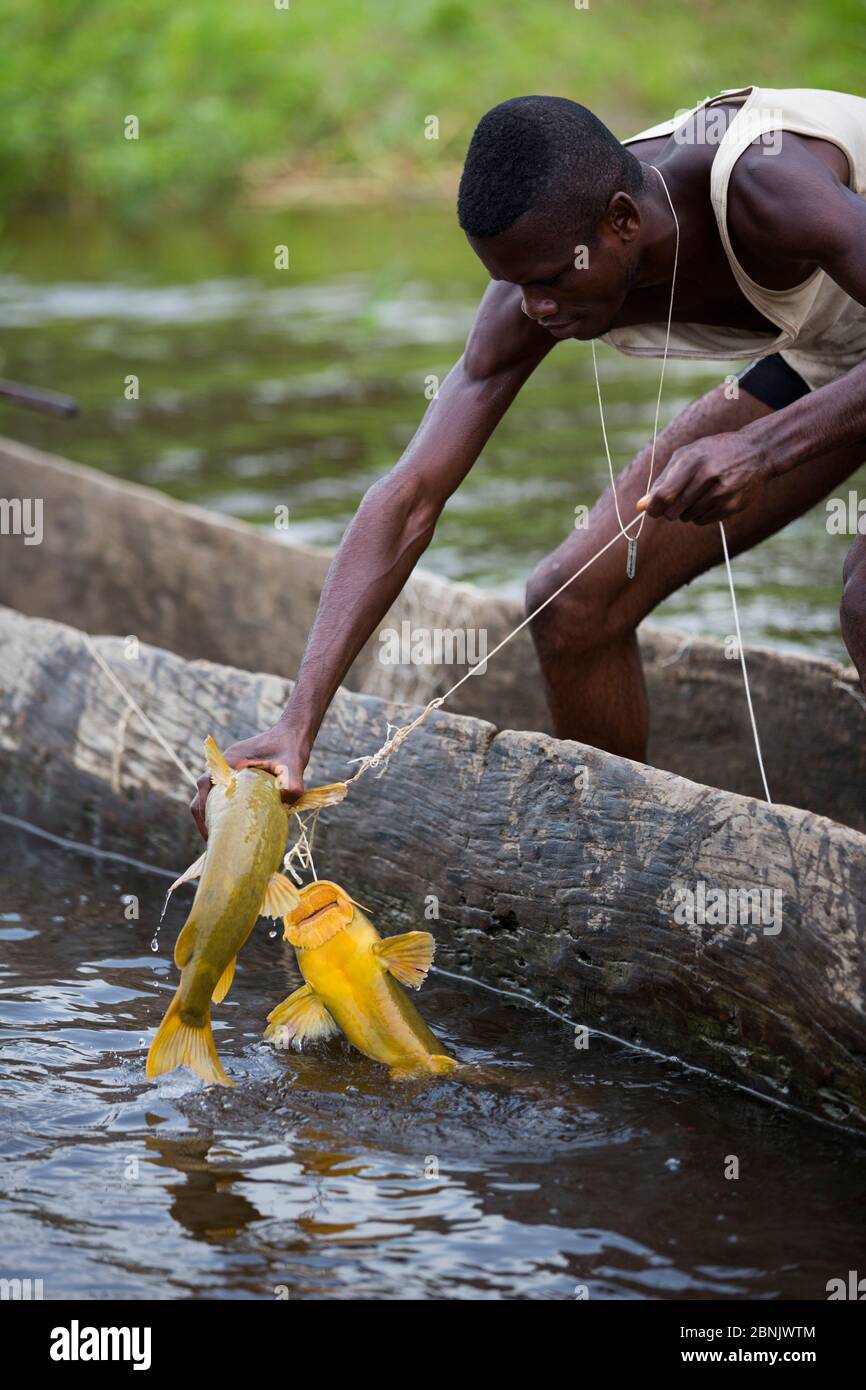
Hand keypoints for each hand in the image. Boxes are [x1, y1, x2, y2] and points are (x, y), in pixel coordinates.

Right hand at [190, 722, 307, 838]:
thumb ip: (292, 787)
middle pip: (202, 795)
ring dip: (211, 816)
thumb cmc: (291, 747)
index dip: (203, 810)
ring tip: (222, 838)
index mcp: (231, 761)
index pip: (205, 786)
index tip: (211, 831)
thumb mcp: (294, 766)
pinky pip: (221, 795)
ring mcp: (228, 771)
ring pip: (209, 796)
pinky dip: (221, 811)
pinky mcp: (235, 776)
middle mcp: (224, 765)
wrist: (292, 733)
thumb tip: (282, 811)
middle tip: (215, 842)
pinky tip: (233, 826)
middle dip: (204, 819)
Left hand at [636, 432, 770, 524]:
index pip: (664, 495)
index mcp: (693, 461)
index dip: (653, 507)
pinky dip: (700, 514)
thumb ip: (662, 480)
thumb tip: (641, 506)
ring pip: (687, 517)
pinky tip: (710, 498)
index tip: (652, 509)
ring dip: (686, 511)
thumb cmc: (714, 452)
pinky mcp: (732, 506)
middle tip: (677, 498)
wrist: (756, 451)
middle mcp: (708, 477)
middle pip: (673, 511)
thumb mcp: (687, 455)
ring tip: (699, 493)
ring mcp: (722, 493)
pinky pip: (702, 521)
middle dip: (669, 509)